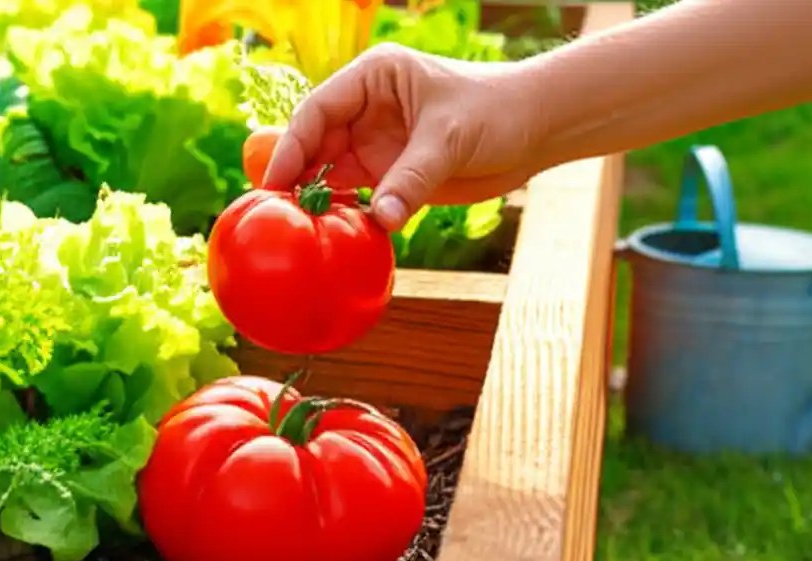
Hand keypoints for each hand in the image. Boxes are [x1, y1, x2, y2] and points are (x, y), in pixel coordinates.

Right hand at [262, 43, 547, 230]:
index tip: (275, 181)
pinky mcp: (391, 173)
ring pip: (330, 172)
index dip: (291, 145)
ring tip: (296, 228)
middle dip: (296, 176)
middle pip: (315, 143)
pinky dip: (342, 213)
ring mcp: (376, 142)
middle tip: (275, 213)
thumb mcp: (450, 139)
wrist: (536, 128)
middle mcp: (366, 109)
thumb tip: (381, 218)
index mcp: (373, 78)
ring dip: (316, 199)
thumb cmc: (496, 109)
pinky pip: (355, 195)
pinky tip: (330, 232)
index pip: (318, 110)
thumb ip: (413, 178)